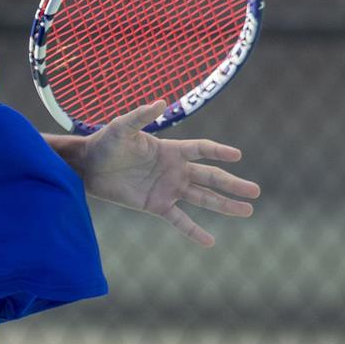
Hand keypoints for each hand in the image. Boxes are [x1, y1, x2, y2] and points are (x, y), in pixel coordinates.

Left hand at [59, 99, 260, 246]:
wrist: (89, 167)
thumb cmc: (106, 142)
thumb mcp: (122, 127)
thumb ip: (141, 116)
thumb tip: (161, 102)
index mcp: (171, 149)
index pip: (202, 150)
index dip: (219, 151)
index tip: (237, 155)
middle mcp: (175, 170)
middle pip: (211, 177)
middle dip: (233, 184)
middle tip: (256, 191)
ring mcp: (168, 189)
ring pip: (203, 199)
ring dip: (225, 206)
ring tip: (248, 211)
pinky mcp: (157, 206)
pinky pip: (180, 220)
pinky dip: (194, 231)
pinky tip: (210, 241)